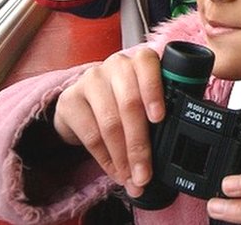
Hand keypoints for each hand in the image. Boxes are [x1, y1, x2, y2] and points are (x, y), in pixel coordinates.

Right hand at [53, 48, 165, 195]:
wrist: (84, 103)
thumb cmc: (124, 102)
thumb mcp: (144, 101)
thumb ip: (158, 116)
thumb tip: (171, 154)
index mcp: (140, 61)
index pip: (147, 66)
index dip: (154, 92)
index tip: (159, 118)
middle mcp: (115, 66)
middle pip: (129, 105)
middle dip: (139, 145)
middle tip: (145, 173)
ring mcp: (90, 81)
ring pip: (110, 123)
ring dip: (122, 157)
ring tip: (131, 178)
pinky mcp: (70, 99)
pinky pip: (90, 134)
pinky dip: (106, 158)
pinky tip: (115, 171)